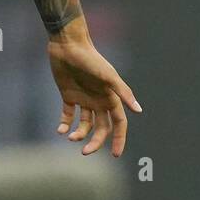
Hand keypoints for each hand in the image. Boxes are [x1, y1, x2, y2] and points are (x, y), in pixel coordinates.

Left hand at [47, 34, 141, 156]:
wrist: (68, 45)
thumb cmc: (90, 59)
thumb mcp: (108, 76)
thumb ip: (123, 92)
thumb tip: (139, 110)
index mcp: (110, 98)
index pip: (119, 124)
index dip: (118, 139)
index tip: (114, 154)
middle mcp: (98, 100)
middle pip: (101, 128)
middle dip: (95, 142)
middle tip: (85, 152)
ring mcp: (83, 99)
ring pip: (84, 125)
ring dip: (78, 134)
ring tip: (70, 137)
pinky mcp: (68, 95)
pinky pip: (67, 115)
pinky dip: (64, 125)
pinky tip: (61, 130)